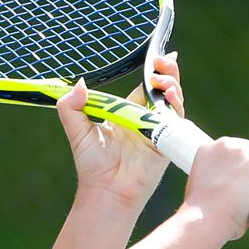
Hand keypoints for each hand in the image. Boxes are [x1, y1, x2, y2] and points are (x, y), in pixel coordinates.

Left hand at [55, 52, 185, 208]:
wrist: (106, 191)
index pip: (143, 87)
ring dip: (172, 85)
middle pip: (163, 90)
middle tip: (163, 60)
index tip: (156, 57)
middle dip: (167, 72)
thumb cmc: (92, 165)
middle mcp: (144, 121)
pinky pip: (176, 121)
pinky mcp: (166, 143)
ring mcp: (158, 131)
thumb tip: (77, 83)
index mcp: (126, 115)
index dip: (152, 72)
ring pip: (172, 102)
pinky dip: (176, 106)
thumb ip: (71, 106)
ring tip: (162, 80)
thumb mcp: (77, 130)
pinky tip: (169, 96)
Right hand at [182, 136, 248, 240]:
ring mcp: (245, 155)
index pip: (235, 154)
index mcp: (210, 148)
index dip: (242, 168)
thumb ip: (211, 182)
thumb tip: (224, 193)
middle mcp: (228, 146)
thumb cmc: (199, 214)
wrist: (202, 220)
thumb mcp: (200, 186)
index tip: (244, 182)